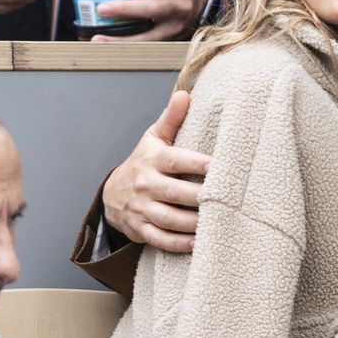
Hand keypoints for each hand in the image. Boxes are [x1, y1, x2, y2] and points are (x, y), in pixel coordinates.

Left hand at [94, 0, 209, 40]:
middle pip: (153, 8)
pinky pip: (146, 43)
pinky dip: (125, 44)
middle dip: (126, 9)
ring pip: (150, 32)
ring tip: (98, 34)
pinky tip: (103, 41)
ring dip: (123, 35)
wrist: (197, 1)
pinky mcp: (168, 37)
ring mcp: (174, 23)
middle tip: (101, 8)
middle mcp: (178, 4)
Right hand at [102, 90, 208, 252]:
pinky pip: (160, 239)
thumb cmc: (143, 162)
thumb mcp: (153, 138)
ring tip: (216, 222)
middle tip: (226, 199)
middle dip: (199, 197)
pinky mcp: (140, 229)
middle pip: (175, 193)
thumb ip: (171, 119)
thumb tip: (185, 93)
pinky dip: (179, 243)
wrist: (111, 194)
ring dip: (193, 223)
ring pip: (169, 219)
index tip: (217, 165)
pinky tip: (199, 243)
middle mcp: (146, 185)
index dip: (196, 163)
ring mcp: (141, 209)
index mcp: (153, 160)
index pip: (175, 160)